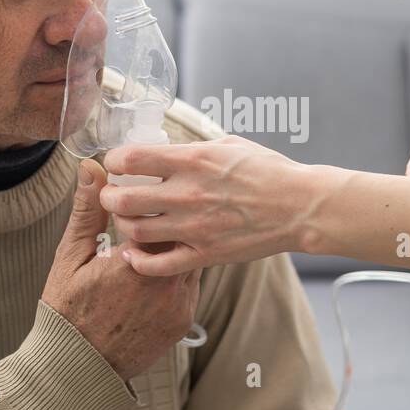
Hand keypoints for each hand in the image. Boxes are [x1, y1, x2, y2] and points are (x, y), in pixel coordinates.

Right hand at [41, 158, 200, 380]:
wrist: (77, 368)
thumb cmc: (68, 312)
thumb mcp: (71, 257)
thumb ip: (87, 211)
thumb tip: (91, 168)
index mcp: (135, 262)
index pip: (162, 213)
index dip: (155, 201)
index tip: (146, 197)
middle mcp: (164, 283)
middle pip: (184, 235)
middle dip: (172, 223)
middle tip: (157, 215)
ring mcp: (178, 305)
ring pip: (192, 260)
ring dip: (178, 249)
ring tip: (158, 242)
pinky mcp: (183, 321)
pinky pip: (191, 287)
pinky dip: (179, 276)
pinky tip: (159, 273)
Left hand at [99, 135, 313, 275]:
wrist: (300, 206)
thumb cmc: (269, 171)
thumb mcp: (228, 144)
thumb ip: (193, 148)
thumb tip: (166, 148)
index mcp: (193, 160)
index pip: (131, 159)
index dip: (114, 161)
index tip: (116, 164)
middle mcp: (188, 194)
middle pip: (123, 200)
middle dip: (109, 197)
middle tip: (112, 195)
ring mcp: (195, 228)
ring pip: (136, 232)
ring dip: (122, 226)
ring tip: (126, 220)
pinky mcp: (206, 254)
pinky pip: (159, 265)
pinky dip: (139, 261)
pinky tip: (133, 253)